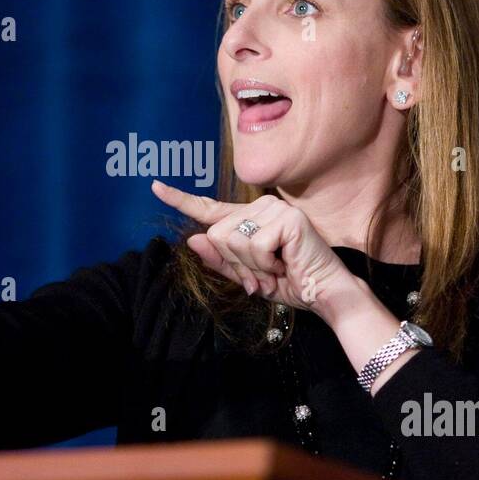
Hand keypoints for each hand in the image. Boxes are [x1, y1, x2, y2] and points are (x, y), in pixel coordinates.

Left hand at [150, 179, 360, 313]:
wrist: (323, 292)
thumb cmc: (290, 284)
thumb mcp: (248, 277)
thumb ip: (220, 261)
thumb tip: (192, 240)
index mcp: (248, 220)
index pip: (209, 209)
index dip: (180, 199)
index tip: (155, 186)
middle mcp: (260, 206)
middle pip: (216, 235)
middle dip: (235, 265)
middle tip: (263, 274)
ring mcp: (274, 209)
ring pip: (231, 240)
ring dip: (252, 266)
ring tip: (276, 268)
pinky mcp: (286, 217)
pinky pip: (253, 246)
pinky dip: (265, 264)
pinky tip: (285, 263)